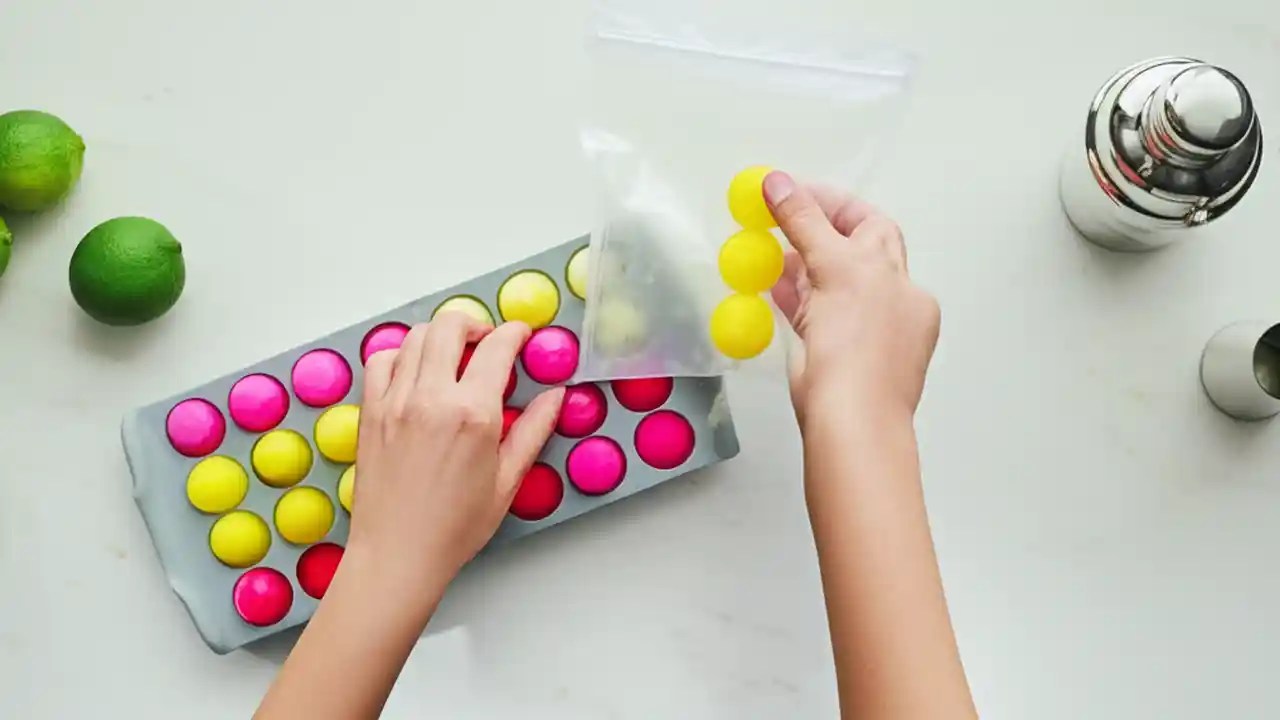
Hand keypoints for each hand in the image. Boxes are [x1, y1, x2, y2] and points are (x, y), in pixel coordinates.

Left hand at [350, 314, 564, 602]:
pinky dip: (401, 354)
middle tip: (487, 341)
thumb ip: (532, 430)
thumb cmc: (454, 527)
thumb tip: (555, 396)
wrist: (397, 554)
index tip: (521, 335)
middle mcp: (431, 398)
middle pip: (450, 327)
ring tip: (454, 355)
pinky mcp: (371, 411)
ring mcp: (395, 401)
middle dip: (475, 324)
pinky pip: (382, 360)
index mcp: (473, 415)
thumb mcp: (507, 481)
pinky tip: (416, 372)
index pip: (496, 348)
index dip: (514, 333)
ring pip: (416, 337)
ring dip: (440, 336)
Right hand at [764, 171, 939, 422]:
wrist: (851, 422)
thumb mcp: (833, 266)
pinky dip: (791, 300)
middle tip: (773, 221)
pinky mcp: (835, 358)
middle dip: (811, 233)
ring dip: (797, 266)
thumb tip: (779, 181)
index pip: (867, 223)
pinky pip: (813, 316)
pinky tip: (768, 291)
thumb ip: (804, 220)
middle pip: (848, 253)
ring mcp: (861, 332)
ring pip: (827, 286)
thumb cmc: (856, 348)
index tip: (789, 194)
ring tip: (763, 253)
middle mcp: (886, 302)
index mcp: (898, 278)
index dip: (829, 203)